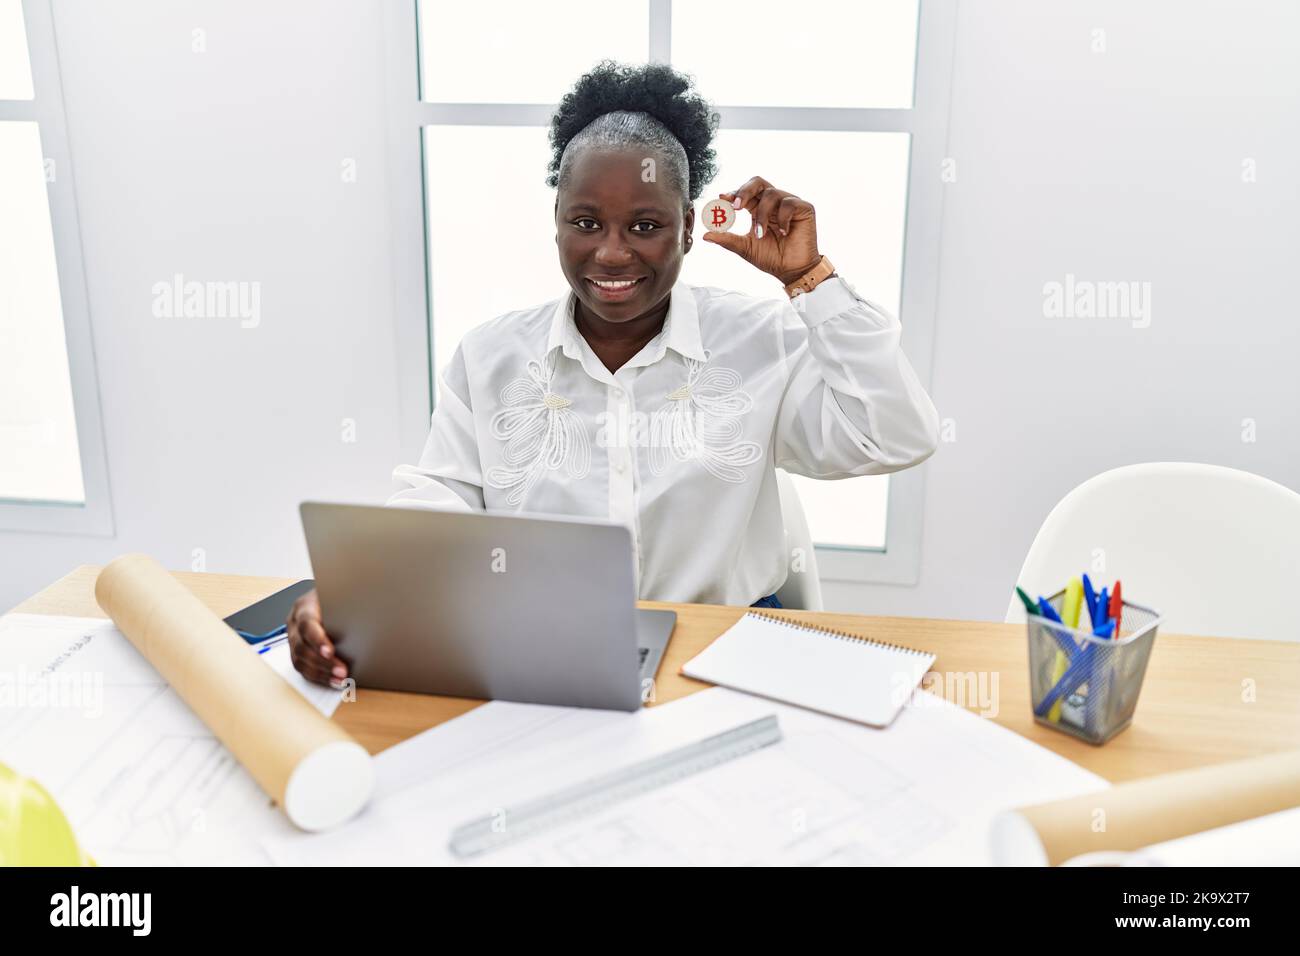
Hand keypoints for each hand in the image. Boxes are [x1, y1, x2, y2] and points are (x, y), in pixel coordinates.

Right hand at [286, 589, 348, 686]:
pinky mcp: (297, 652)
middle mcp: (294, 624)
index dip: (317, 640)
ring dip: (321, 673)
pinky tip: (333, 681)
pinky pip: (303, 669)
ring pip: (300, 661)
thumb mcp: (341, 594)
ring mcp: (293, 639)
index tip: (330, 652)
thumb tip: (370, 617)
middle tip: (342, 671)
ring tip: (340, 680)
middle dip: (323, 662)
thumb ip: (347, 605)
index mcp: (304, 607)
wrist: (327, 598)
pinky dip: (319, 677)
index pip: (307, 624)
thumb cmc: (337, 597)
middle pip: (302, 647)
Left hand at [701, 176, 822, 285]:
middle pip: (758, 183)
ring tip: (761, 234)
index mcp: (758, 209)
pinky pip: (789, 203)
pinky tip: (783, 232)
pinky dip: (782, 217)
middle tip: (736, 206)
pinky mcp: (804, 208)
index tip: (722, 198)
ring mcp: (789, 203)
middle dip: (745, 191)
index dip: (734, 194)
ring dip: (762, 215)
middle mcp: (773, 203)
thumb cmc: (770, 258)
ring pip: (771, 194)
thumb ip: (727, 239)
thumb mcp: (745, 248)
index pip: (744, 193)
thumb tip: (705, 235)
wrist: (791, 271)